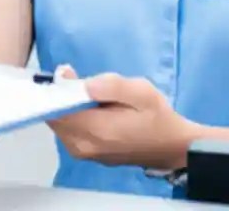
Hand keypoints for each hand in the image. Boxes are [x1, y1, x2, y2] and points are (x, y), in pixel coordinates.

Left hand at [46, 67, 196, 170]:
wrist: (173, 148)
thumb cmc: (158, 118)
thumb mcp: (142, 92)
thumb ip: (111, 86)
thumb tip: (83, 84)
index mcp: (95, 130)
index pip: (57, 110)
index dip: (58, 89)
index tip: (68, 72)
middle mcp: (83, 146)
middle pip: (55, 117)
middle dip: (63, 97)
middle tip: (82, 81)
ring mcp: (85, 154)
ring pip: (60, 125)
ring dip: (69, 108)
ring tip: (94, 97)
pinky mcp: (88, 156)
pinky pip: (69, 133)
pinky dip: (75, 118)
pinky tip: (95, 110)